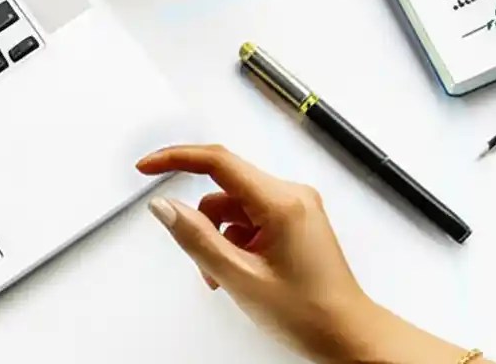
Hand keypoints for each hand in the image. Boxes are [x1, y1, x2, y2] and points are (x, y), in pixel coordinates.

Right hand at [138, 145, 485, 363]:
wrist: (348, 337)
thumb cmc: (310, 313)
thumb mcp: (239, 278)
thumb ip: (196, 239)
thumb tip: (164, 208)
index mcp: (282, 201)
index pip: (217, 161)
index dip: (175, 159)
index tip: (147, 167)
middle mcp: (292, 195)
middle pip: (223, 191)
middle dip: (204, 225)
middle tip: (204, 265)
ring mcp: (295, 207)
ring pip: (233, 209)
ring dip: (218, 240)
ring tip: (227, 279)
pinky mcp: (294, 221)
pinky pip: (248, 220)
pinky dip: (235, 244)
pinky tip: (240, 274)